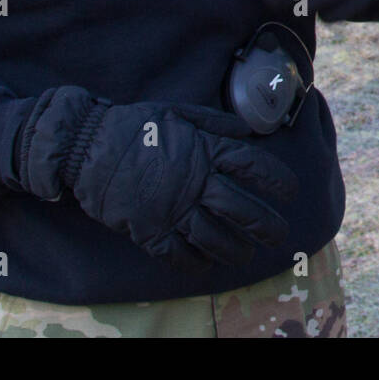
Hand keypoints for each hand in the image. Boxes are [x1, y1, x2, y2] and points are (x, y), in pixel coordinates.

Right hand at [18, 86, 297, 273]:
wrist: (86, 146)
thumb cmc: (135, 126)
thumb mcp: (179, 113)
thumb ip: (216, 125)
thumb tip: (249, 132)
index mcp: (205, 151)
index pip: (253, 166)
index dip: (277, 180)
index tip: (292, 192)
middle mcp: (194, 183)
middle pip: (241, 209)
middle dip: (266, 224)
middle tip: (281, 235)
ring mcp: (172, 209)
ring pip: (215, 237)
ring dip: (236, 249)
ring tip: (248, 255)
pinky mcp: (148, 230)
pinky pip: (178, 254)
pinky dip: (195, 262)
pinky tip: (207, 266)